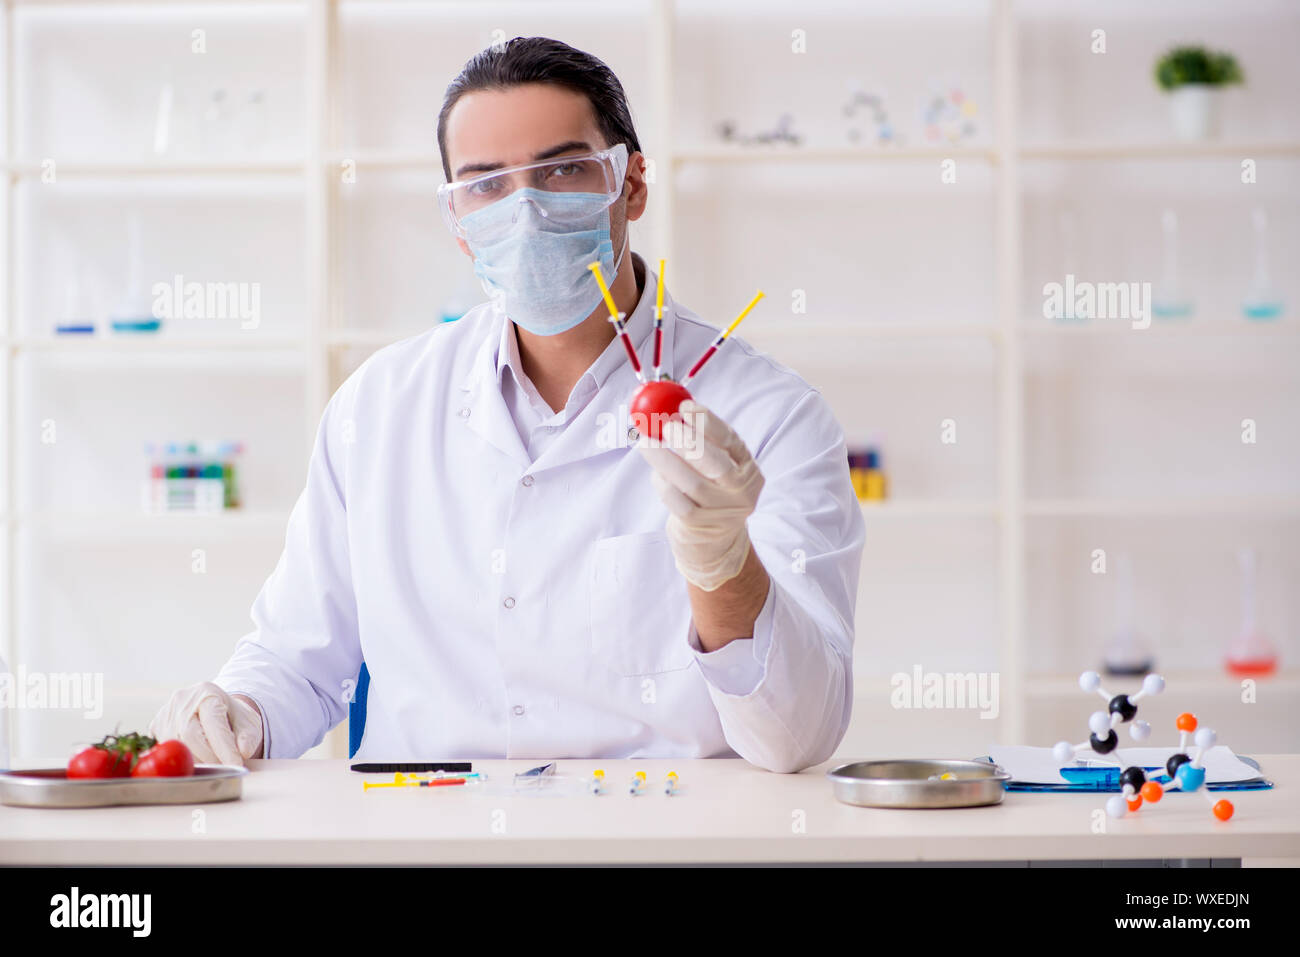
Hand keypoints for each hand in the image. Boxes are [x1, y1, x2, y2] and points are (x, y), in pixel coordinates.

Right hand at [148, 681, 263, 765]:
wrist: (214, 710)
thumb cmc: (232, 718)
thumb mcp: (248, 722)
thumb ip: (248, 736)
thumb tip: (244, 751)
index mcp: (207, 693)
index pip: (214, 724)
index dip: (224, 748)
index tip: (236, 764)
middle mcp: (182, 700)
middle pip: (190, 736)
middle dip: (209, 758)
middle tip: (224, 768)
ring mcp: (165, 713)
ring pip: (175, 746)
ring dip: (194, 762)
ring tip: (212, 766)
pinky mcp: (155, 728)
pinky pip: (163, 750)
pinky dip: (179, 761)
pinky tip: (194, 762)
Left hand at [637, 399, 764, 590]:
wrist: (714, 541)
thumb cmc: (710, 492)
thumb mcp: (715, 466)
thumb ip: (701, 440)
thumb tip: (669, 407)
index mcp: (747, 467)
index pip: (730, 439)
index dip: (706, 421)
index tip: (683, 407)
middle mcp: (741, 490)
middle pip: (714, 463)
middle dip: (687, 440)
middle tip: (664, 426)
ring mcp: (723, 511)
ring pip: (692, 483)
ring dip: (665, 460)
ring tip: (645, 443)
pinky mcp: (702, 526)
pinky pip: (678, 502)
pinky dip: (663, 484)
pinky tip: (657, 474)